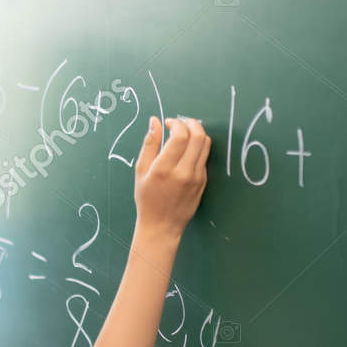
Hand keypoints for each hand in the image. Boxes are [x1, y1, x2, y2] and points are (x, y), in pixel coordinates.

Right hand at [133, 115, 210, 240]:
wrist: (162, 225)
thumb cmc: (147, 199)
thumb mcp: (141, 171)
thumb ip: (149, 144)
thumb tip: (155, 121)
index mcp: (164, 169)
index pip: (180, 136)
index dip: (176, 123)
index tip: (169, 123)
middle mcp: (184, 172)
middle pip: (198, 136)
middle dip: (191, 123)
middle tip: (181, 123)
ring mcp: (197, 177)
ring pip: (205, 144)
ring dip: (197, 133)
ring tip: (185, 134)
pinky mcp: (203, 181)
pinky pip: (204, 157)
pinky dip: (197, 147)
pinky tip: (186, 151)